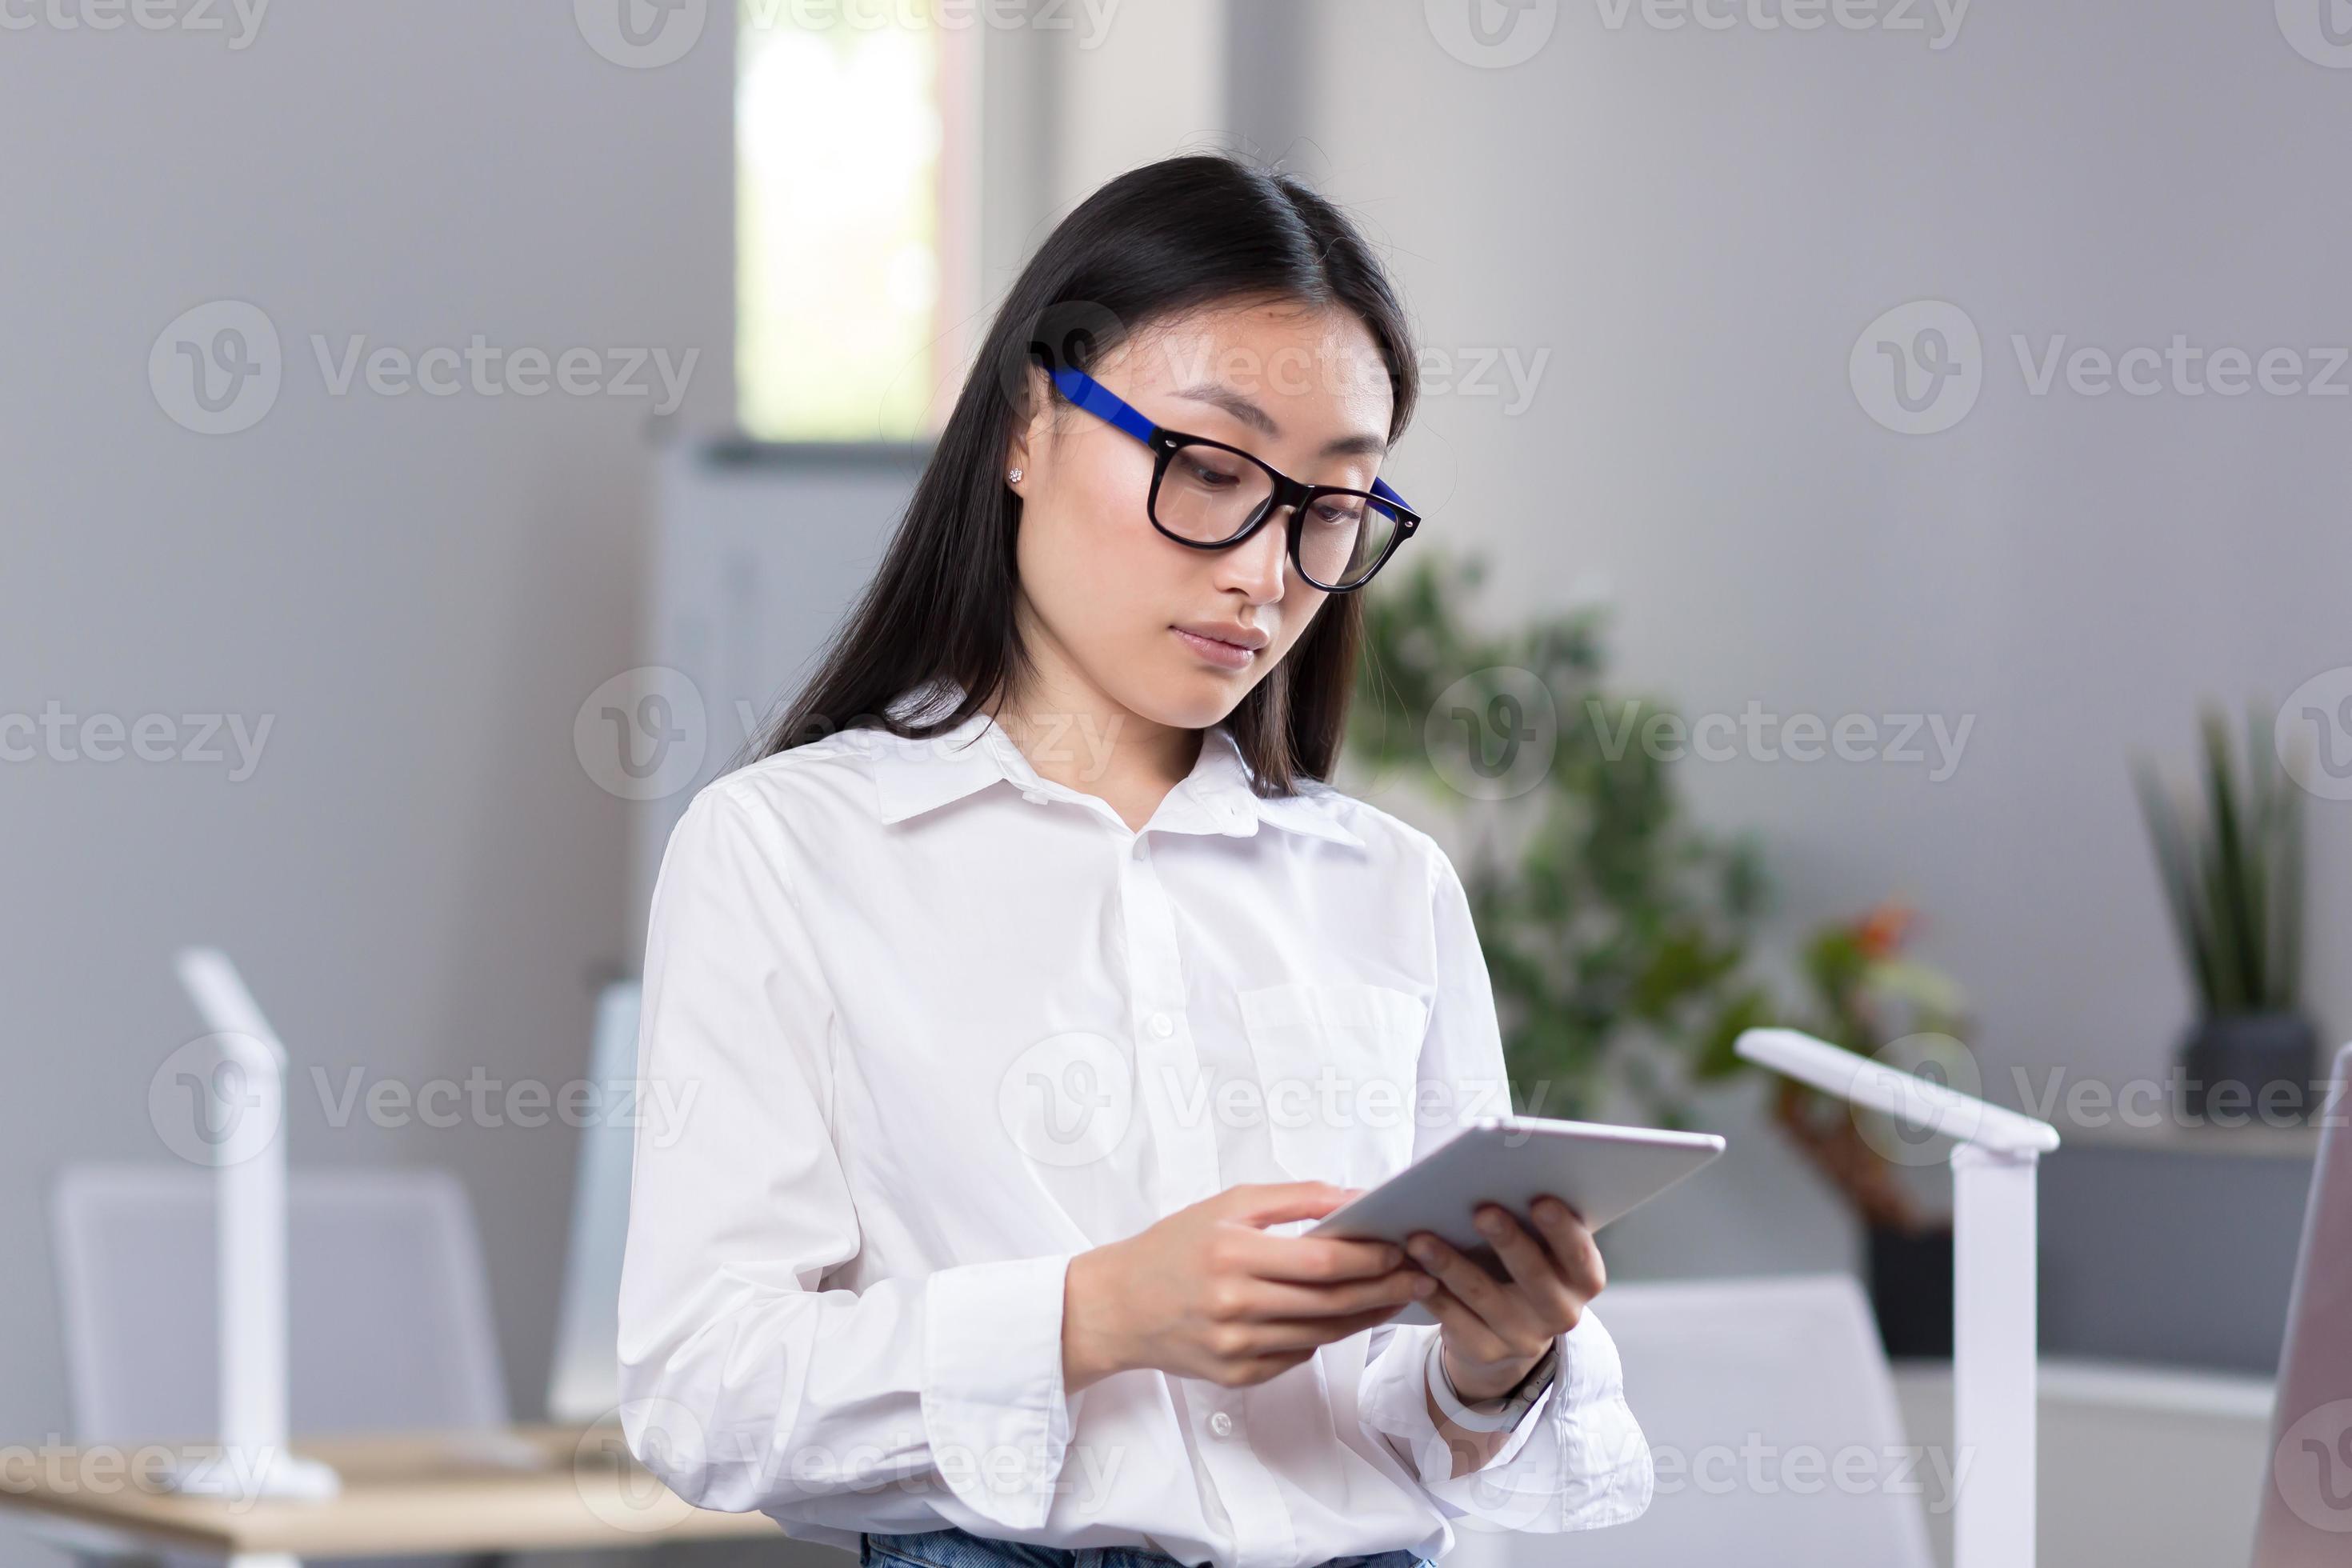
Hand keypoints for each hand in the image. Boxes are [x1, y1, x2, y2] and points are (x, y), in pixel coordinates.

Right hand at [1063, 1181, 1436, 1391]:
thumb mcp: (1227, 1205)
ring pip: (1322, 1334)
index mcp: (1231, 1253)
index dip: (1371, 1258)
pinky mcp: (1236, 1376)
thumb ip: (1293, 1199)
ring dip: (1367, 1316)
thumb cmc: (1174, 1247)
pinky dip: (1325, 1335)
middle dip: (1385, 1289)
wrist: (1117, 1307)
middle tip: (1420, 1277)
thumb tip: (1355, 1197)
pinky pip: (1297, 1354)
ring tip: (1397, 1297)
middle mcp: (1233, 1305)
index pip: (1322, 1262)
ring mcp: (1235, 1347)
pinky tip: (1345, 1317)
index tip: (1402, 1247)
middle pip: (1331, 1303)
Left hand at [1405, 1194, 1603, 1401]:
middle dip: (1507, 1241)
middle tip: (1481, 1211)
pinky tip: (1411, 1269)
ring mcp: (1522, 1338)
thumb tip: (1499, 1176)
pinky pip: (1453, 1318)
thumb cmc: (1524, 1267)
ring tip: (1420, 1239)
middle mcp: (1560, 1313)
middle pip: (1533, 1276)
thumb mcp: (1542, 1250)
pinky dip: (1431, 1291)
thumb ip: (1534, 1222)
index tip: (1541, 1201)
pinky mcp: (1485, 1351)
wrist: (1510, 1333)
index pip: (1580, 1256)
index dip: (1564, 1230)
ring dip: (1450, 1264)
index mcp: (1583, 1281)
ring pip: (1482, 1296)